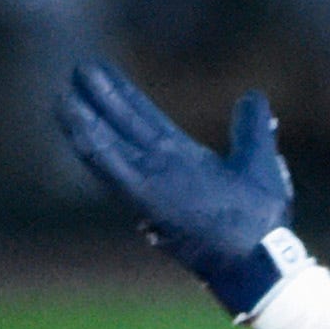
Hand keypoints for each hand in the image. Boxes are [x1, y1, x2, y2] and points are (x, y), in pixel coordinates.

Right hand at [55, 63, 296, 316]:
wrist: (263, 259)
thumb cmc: (264, 220)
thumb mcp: (259, 162)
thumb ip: (252, 128)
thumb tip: (254, 96)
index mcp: (186, 159)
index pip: (146, 119)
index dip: (124, 94)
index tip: (101, 70)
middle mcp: (164, 169)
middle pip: (125, 126)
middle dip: (102, 99)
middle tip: (78, 69)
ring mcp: (153, 182)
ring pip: (111, 145)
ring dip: (88, 120)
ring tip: (64, 94)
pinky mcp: (146, 199)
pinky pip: (111, 167)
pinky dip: (91, 143)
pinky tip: (73, 118)